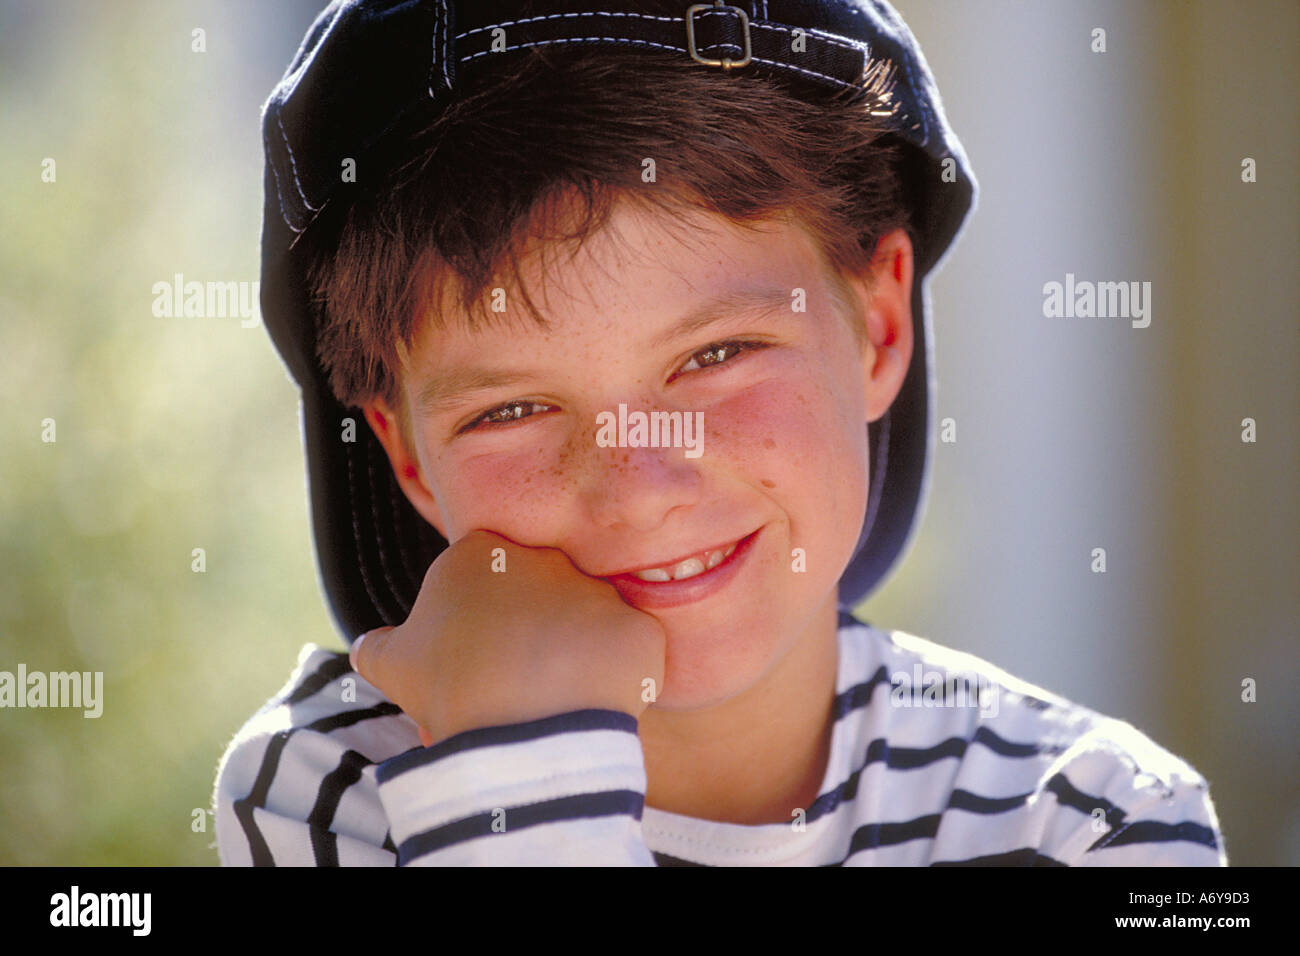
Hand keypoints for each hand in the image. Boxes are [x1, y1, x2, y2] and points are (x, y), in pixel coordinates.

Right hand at [349, 529, 666, 747]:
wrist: (519, 734)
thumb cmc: (449, 691)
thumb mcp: (393, 666)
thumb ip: (379, 644)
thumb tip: (370, 645)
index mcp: (480, 552)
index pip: (483, 575)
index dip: (479, 618)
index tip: (476, 657)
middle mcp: (544, 557)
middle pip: (538, 593)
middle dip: (529, 630)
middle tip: (515, 682)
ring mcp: (597, 590)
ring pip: (585, 621)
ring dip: (573, 653)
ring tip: (555, 700)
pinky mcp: (637, 628)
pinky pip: (630, 651)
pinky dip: (616, 677)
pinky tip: (591, 705)